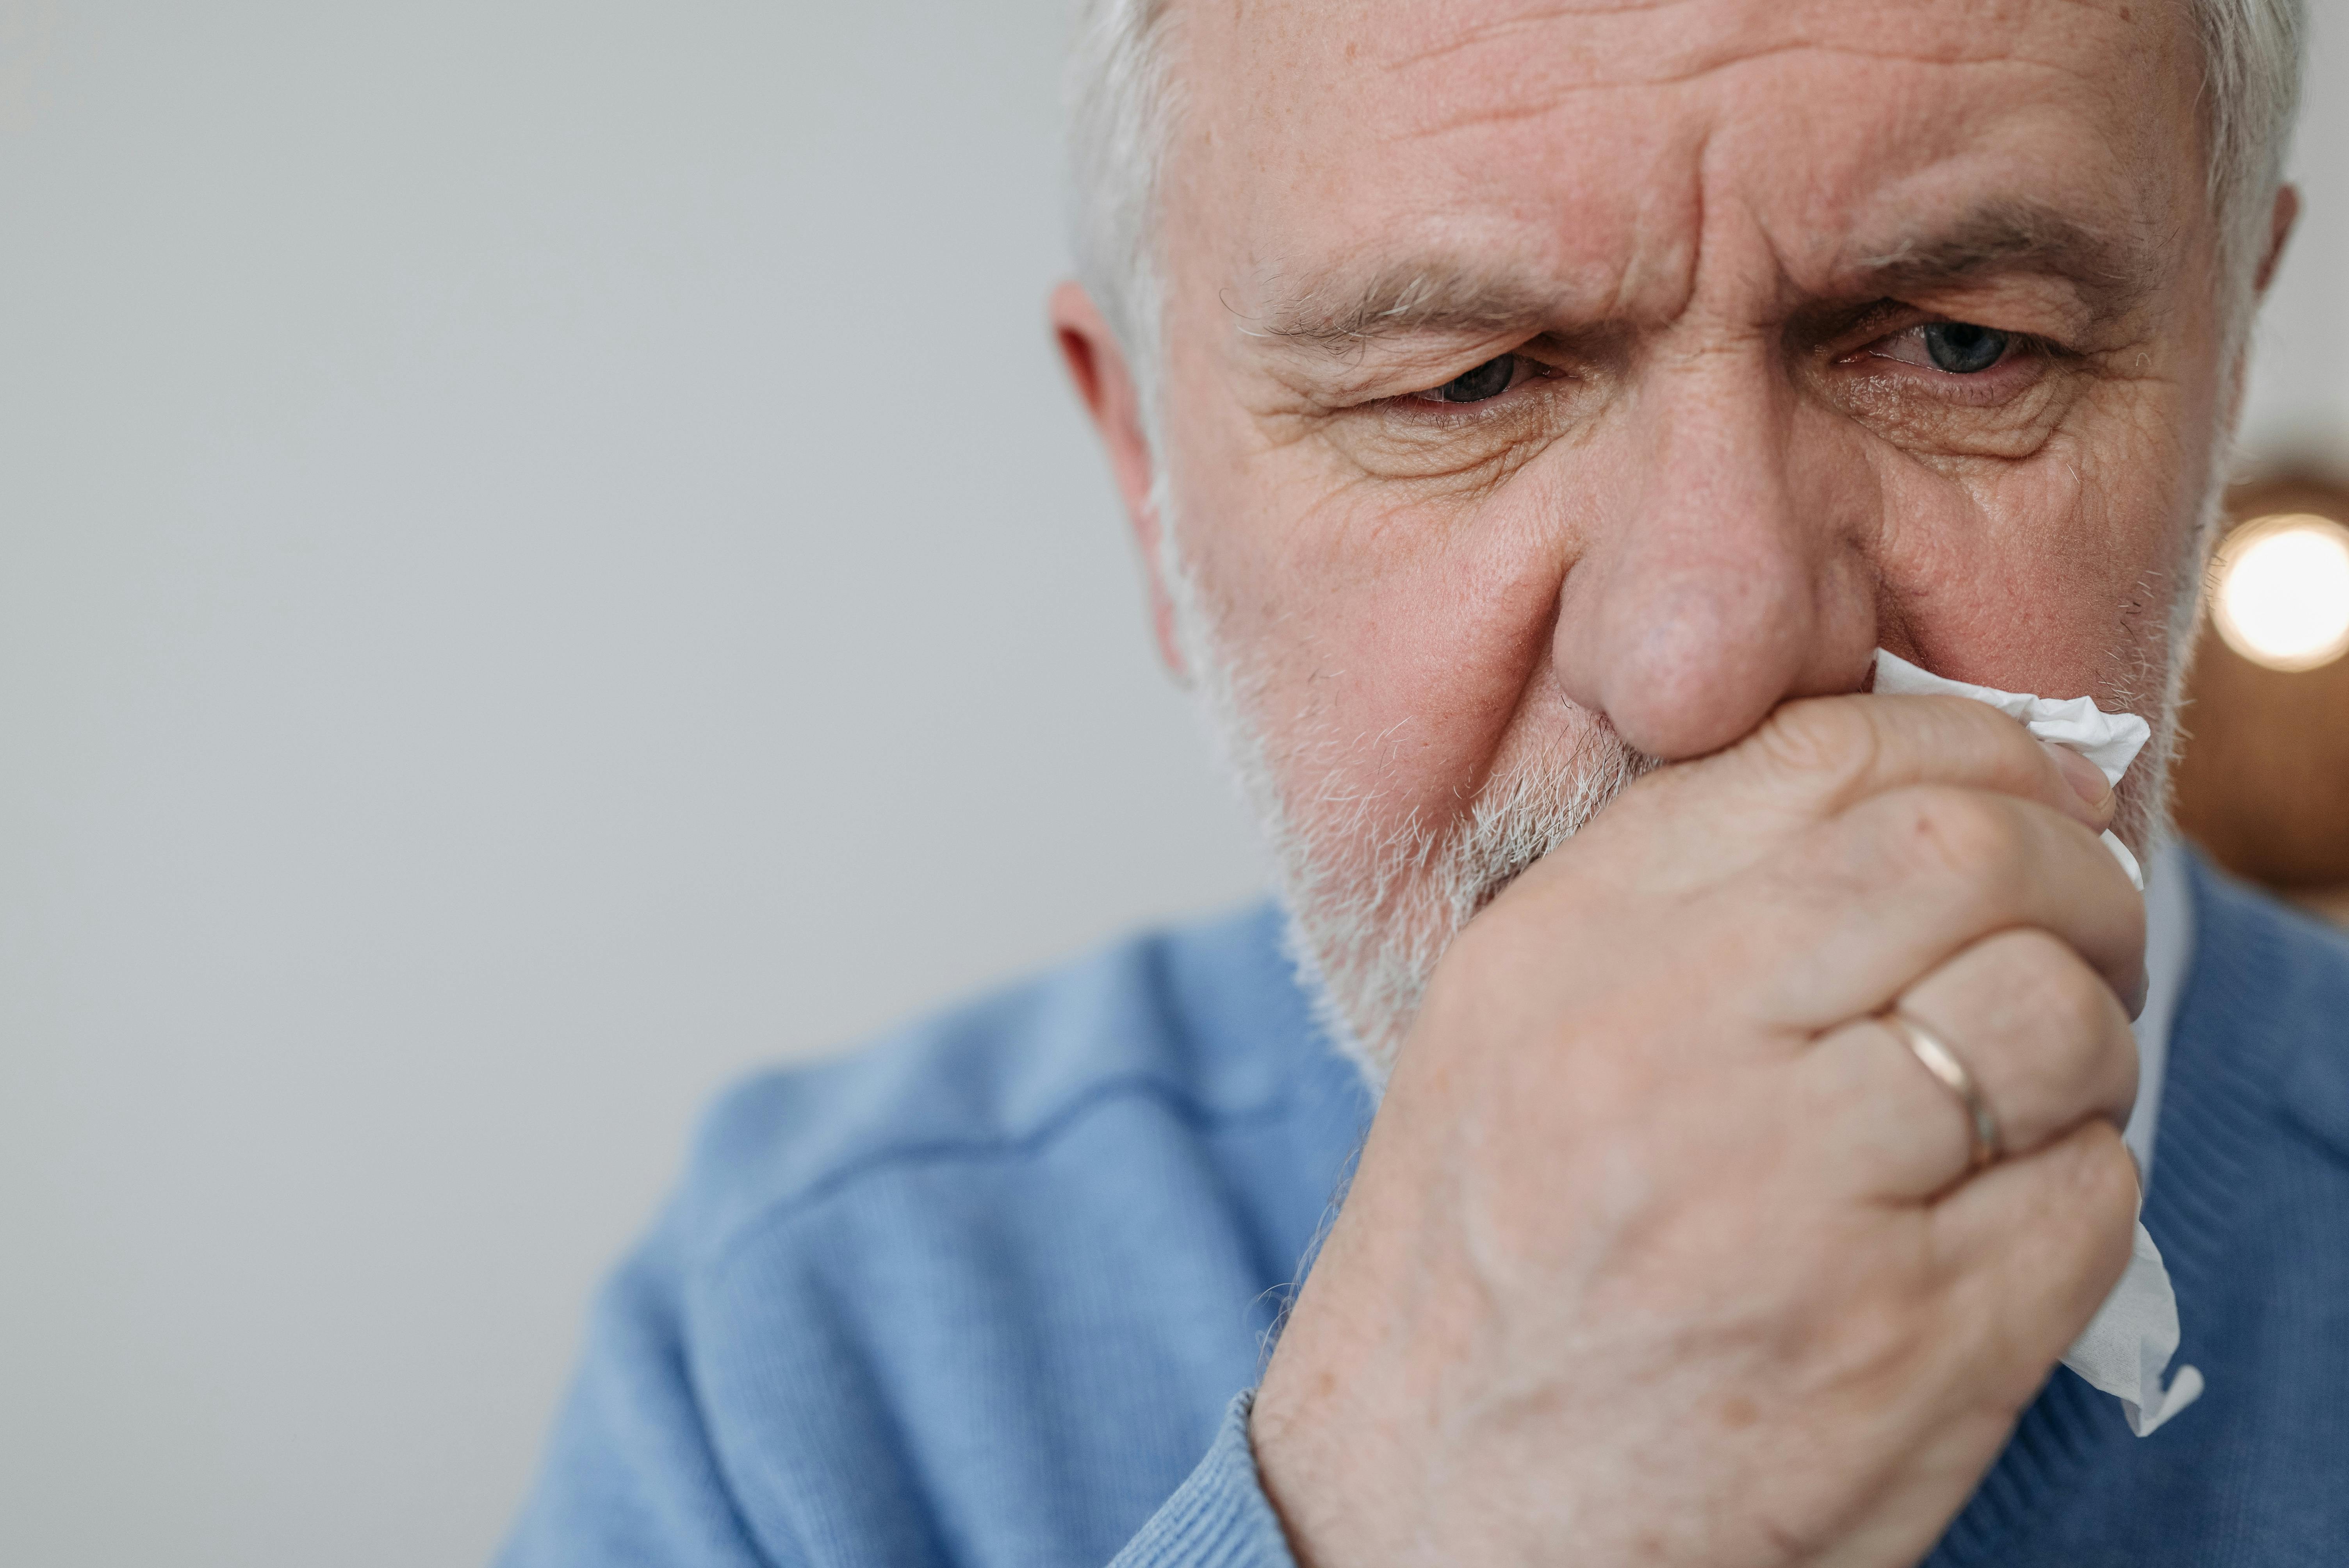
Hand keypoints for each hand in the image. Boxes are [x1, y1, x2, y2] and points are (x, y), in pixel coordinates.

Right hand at [1250, 694, 2146, 1567]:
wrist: (1432, 1517)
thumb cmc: (1479, 1280)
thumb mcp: (1508, 1034)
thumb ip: (1667, 905)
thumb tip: (1888, 803)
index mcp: (1563, 951)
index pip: (1819, 754)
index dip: (1972, 749)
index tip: (2022, 793)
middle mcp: (1667, 1047)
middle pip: (1962, 857)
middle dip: (2069, 877)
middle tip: (2075, 932)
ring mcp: (1792, 1197)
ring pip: (2050, 1019)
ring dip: (2088, 1043)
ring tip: (2032, 1092)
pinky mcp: (1905, 1342)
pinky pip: (2085, 1195)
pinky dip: (2076, 1189)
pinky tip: (1997, 1221)